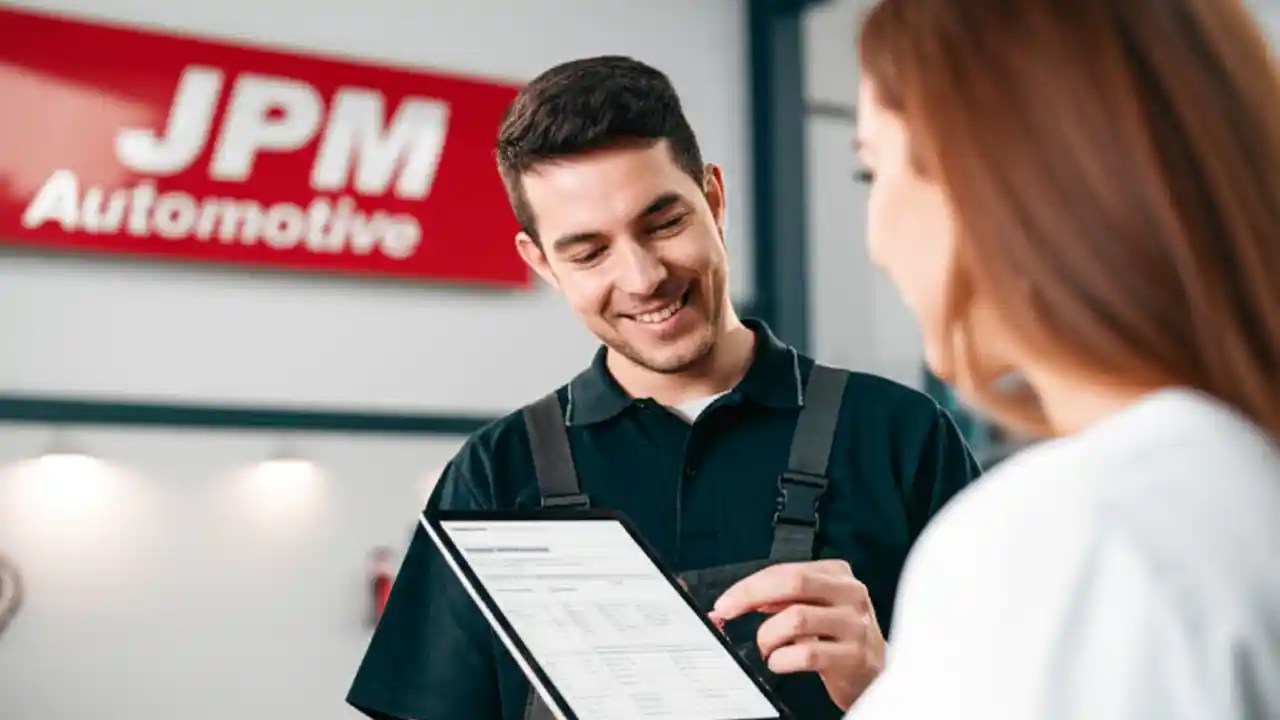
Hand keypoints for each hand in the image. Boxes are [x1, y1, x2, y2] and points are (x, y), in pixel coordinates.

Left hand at [709, 559, 884, 710]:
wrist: (876, 673)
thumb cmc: (840, 636)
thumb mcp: (817, 607)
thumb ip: (785, 599)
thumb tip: (740, 600)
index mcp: (838, 575)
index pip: (786, 570)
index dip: (750, 585)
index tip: (725, 601)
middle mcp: (850, 594)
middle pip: (793, 583)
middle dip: (751, 596)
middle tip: (728, 612)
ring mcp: (855, 625)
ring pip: (797, 618)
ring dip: (768, 636)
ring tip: (766, 648)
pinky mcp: (854, 657)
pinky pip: (808, 654)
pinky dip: (783, 659)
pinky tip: (779, 662)